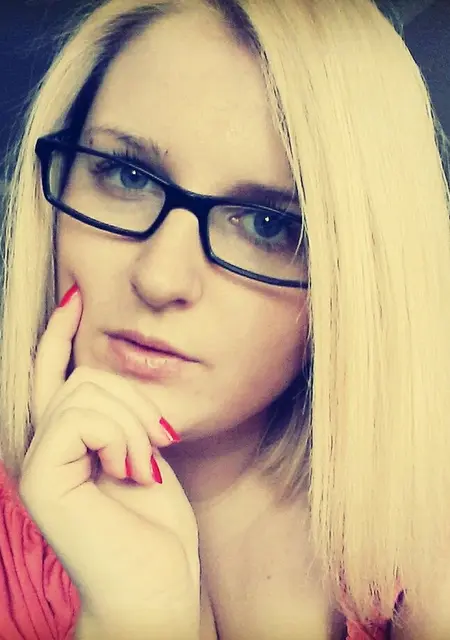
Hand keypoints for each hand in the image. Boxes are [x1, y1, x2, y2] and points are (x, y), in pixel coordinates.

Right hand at [19, 285, 199, 635]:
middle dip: (134, 399)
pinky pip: (81, 418)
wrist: (156, 582)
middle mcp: (43, 446)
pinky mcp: (39, 477)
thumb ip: (119, 412)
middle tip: (161, 441)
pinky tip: (131, 474)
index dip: (60, 331)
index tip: (75, 296)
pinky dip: (120, 438)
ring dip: (132, 424)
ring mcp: (37, 462)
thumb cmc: (155, 522)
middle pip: (83, 375)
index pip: (53, 371)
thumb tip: (112, 364)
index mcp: (67, 441)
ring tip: (145, 466)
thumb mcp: (142, 450)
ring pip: (85, 391)